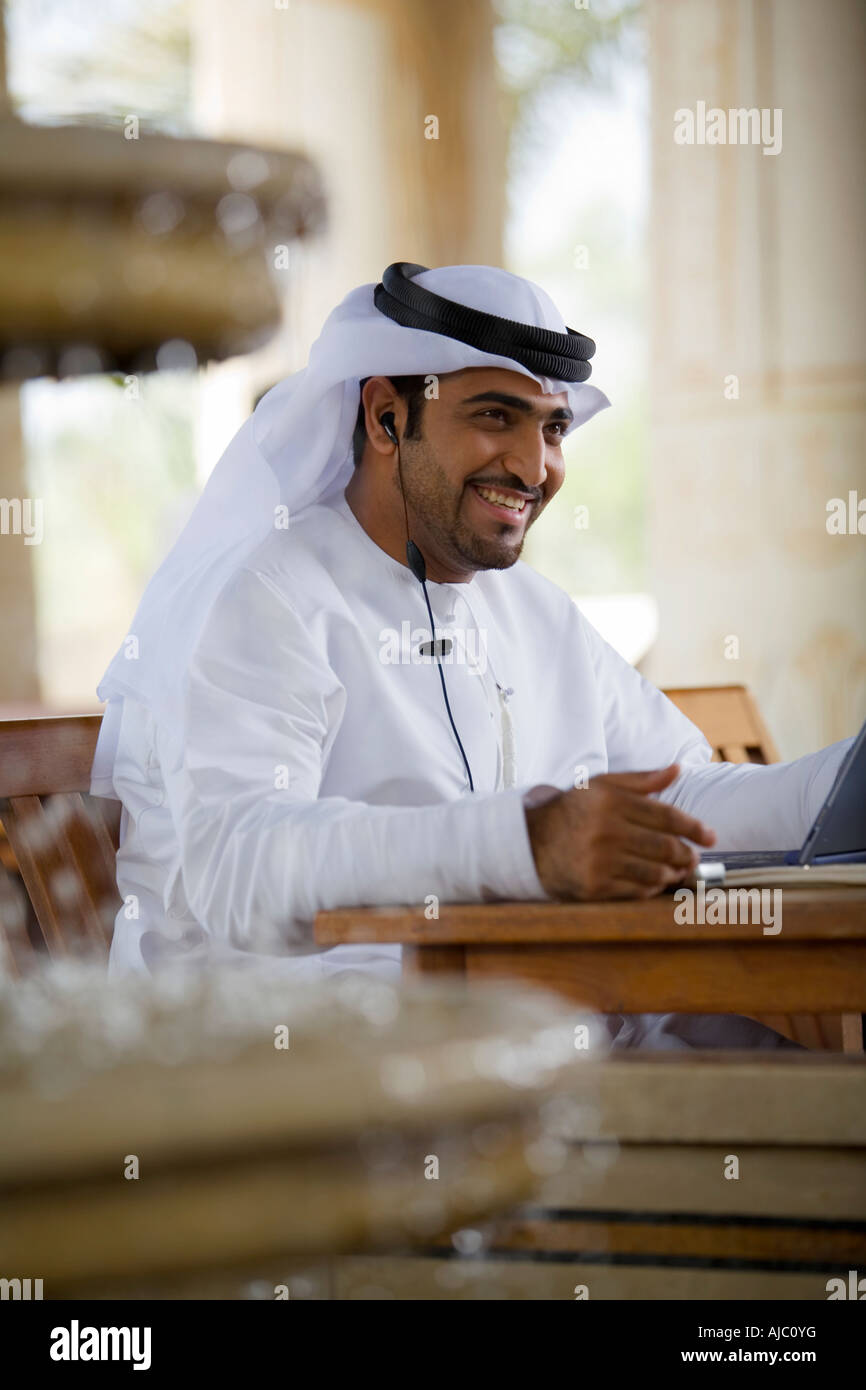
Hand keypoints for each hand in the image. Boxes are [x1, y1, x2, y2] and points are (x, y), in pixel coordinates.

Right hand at [525, 764, 716, 900]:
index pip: (666, 816)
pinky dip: (651, 888)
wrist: (530, 843)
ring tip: (677, 870)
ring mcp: (599, 860)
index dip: (694, 827)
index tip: (710, 837)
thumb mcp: (601, 786)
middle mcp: (606, 830)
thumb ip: (641, 780)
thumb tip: (677, 769)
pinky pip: (636, 891)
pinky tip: (653, 882)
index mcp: (611, 802)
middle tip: (694, 857)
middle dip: (687, 854)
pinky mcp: (594, 886)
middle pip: (665, 846)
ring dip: (673, 873)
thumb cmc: (573, 811)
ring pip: (655, 871)